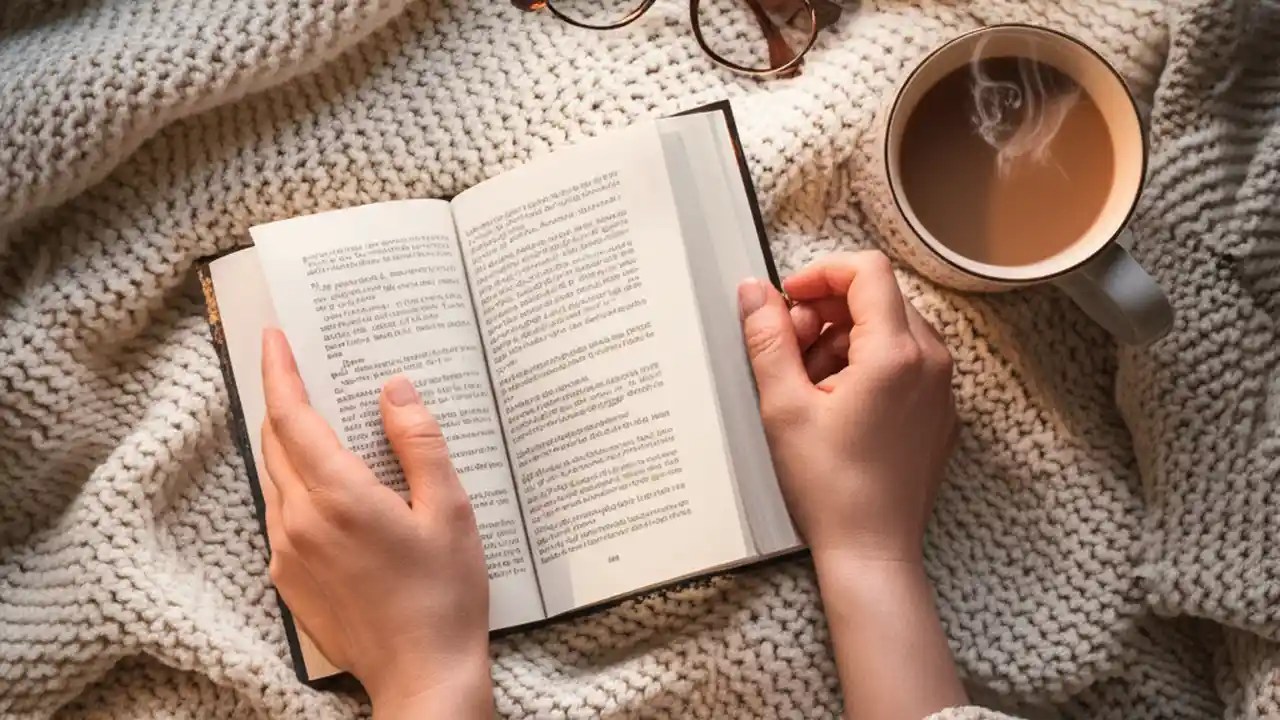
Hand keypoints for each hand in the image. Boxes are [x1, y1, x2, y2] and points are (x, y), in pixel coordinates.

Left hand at [259, 328, 492, 718]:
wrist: (423, 675)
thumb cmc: (444, 595)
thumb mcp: (449, 510)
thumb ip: (419, 443)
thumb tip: (393, 389)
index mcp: (338, 497)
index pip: (293, 417)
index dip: (280, 371)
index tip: (273, 336)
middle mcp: (299, 522)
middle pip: (276, 444)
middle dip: (283, 401)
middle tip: (299, 369)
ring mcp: (288, 555)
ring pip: (275, 480)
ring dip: (289, 446)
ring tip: (320, 425)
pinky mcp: (288, 581)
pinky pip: (280, 516)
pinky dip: (295, 487)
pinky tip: (328, 490)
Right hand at [738, 251, 956, 564]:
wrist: (872, 551)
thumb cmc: (829, 486)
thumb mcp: (784, 406)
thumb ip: (768, 338)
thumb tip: (754, 291)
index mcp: (896, 353)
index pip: (867, 270)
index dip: (821, 273)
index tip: (789, 301)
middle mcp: (931, 361)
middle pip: (879, 298)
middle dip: (827, 311)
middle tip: (789, 350)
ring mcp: (942, 388)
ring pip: (891, 329)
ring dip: (844, 339)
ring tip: (810, 385)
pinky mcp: (940, 411)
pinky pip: (906, 363)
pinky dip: (868, 365)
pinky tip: (837, 406)